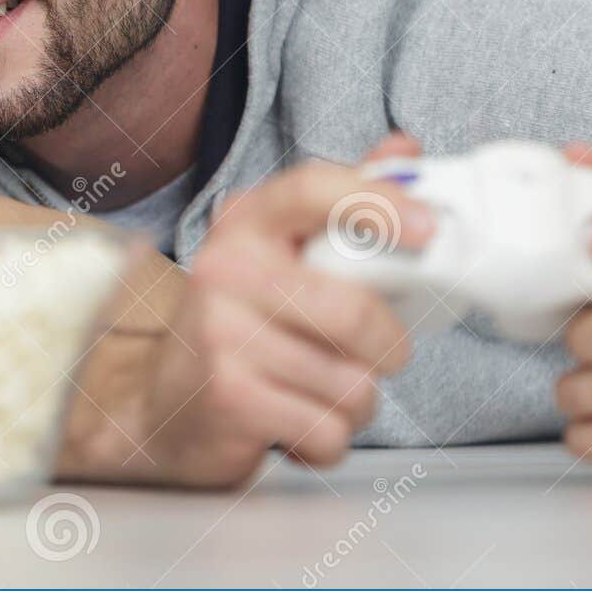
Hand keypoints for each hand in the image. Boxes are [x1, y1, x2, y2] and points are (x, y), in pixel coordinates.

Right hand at [140, 133, 429, 486]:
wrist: (163, 407)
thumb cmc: (240, 327)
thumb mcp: (281, 256)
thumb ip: (343, 206)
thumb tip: (405, 150)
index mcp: (245, 223)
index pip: (310, 189)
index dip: (377, 202)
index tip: (428, 229)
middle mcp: (225, 269)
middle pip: (354, 311)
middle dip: (389, 347)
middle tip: (378, 353)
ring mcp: (221, 334)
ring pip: (350, 383)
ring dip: (355, 401)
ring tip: (319, 391)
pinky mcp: (228, 397)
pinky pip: (327, 429)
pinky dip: (327, 440)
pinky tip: (295, 422)